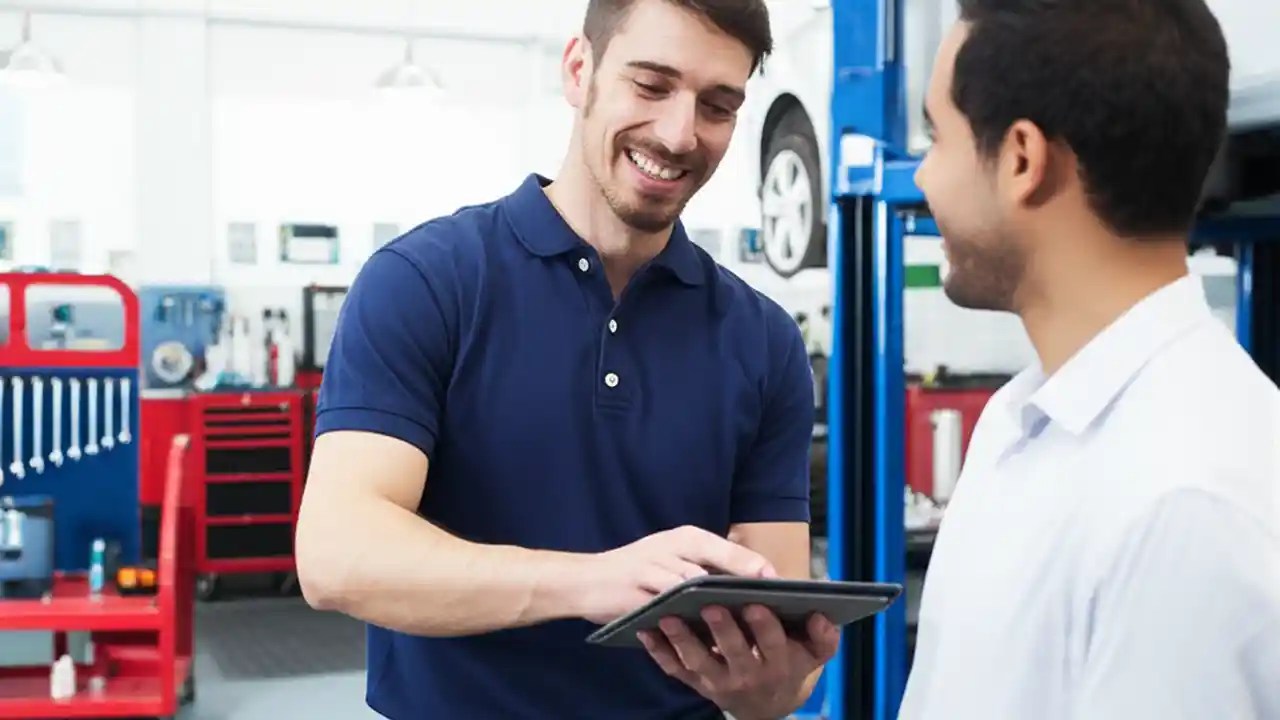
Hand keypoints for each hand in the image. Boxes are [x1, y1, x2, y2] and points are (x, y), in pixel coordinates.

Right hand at [576, 525, 776, 624]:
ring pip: (695, 583)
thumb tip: (750, 584)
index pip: (730, 550)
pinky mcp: (638, 587)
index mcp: (687, 537)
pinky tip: (703, 631)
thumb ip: (704, 567)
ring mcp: (655, 565)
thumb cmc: (638, 571)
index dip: (756, 568)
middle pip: (719, 564)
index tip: (782, 587)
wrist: (587, 580)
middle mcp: (673, 545)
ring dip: (719, 603)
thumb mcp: (672, 559)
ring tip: (743, 622)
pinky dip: (687, 616)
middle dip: (745, 585)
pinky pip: (668, 603)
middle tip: (771, 605)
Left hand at [638, 604, 839, 719]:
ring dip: (682, 640)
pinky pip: (674, 669)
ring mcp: (717, 682)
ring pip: (698, 662)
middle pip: (734, 653)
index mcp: (777, 663)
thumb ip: (822, 637)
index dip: (765, 626)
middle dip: (723, 630)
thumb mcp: (812, 654)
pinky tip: (645, 630)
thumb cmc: (789, 663)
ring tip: (668, 616)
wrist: (766, 703)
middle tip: (710, 605)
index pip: (773, 644)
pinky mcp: (695, 682)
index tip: (756, 604)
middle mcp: (747, 676)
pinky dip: (658, 652)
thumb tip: (822, 616)